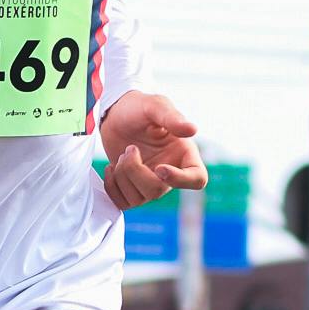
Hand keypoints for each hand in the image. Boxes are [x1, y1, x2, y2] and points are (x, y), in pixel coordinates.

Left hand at [98, 92, 206, 210]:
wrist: (114, 114)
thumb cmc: (139, 107)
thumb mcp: (155, 106)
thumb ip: (172, 117)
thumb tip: (192, 130)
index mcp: (184, 154)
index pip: (197, 179)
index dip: (179, 180)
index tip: (159, 167)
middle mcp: (170, 172)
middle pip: (157, 191)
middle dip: (135, 171)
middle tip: (129, 149)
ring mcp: (150, 182)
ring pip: (139, 199)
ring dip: (123, 176)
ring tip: (122, 155)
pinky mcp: (131, 188)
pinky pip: (123, 203)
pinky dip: (112, 188)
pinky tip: (111, 168)